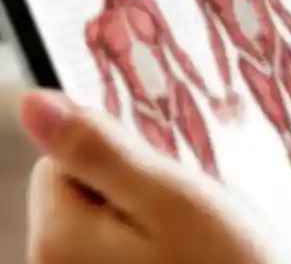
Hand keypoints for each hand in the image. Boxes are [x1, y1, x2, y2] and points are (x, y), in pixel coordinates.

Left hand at [20, 90, 282, 263]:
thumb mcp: (173, 198)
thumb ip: (100, 150)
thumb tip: (33, 103)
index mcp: (58, 238)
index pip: (61, 160)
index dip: (120, 159)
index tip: (169, 185)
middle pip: (79, 196)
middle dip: (134, 194)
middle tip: (190, 218)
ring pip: (103, 228)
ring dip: (148, 226)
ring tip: (196, 245)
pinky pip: (122, 256)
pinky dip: (155, 254)